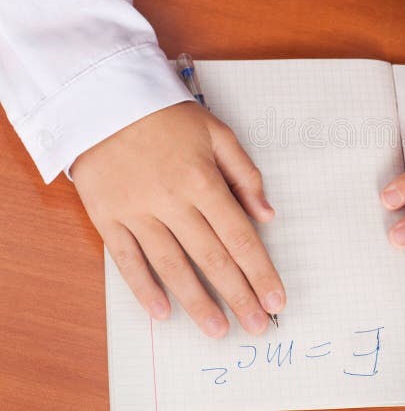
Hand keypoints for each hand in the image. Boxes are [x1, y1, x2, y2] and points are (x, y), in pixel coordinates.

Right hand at [71, 101, 284, 338]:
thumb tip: (268, 216)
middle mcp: (172, 201)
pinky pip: (127, 260)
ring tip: (218, 330)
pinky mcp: (107, 218)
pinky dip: (144, 288)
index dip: (260, 271)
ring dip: (196, 302)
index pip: (239, 237)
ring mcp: (137, 212)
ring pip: (172, 266)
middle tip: (256, 326)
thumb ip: (245, 175)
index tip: (276, 299)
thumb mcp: (217, 134)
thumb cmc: (167, 117)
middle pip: (212, 257)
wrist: (103, 100)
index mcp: (203, 181)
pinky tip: (163, 314)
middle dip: (238, 295)